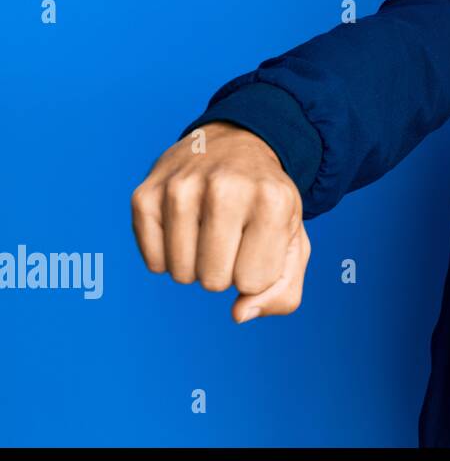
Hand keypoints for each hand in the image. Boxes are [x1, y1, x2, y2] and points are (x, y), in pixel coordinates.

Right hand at [131, 121, 310, 322]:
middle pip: (214, 281)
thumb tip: (239, 314)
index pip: (254, 281)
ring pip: (181, 274)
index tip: (259, 239)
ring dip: (197, 264)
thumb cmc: (265, 204)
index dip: (256, 270)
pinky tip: (185, 225)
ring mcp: (181, 187)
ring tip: (210, 228)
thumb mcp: (292, 241)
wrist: (235, 146)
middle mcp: (226, 187)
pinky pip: (154, 263)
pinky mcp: (145, 194)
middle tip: (233, 233)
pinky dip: (169, 257)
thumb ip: (283, 291)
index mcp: (273, 200)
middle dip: (226, 270)